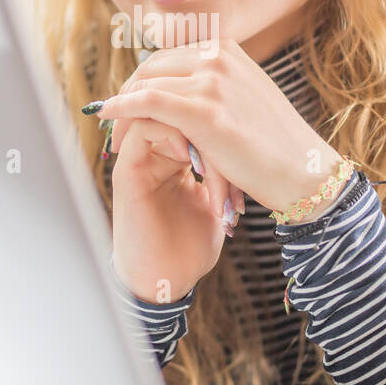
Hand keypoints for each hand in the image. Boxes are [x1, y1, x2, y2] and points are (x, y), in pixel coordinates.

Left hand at [98, 36, 343, 218]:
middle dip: (126, 93)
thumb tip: (181, 86)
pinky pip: (147, 101)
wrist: (303, 171)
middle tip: (112, 123)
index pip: (167, 57)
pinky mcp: (205, 110)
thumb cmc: (274, 144)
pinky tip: (106, 118)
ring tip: (112, 137)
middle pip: (150, 67)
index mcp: (226, 49)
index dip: (141, 82)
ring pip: (145, 84)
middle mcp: (218, 56)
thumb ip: (216, 84)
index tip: (126, 105)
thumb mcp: (245, 96)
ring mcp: (212, 80)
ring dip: (121, 109)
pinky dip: (121, 107)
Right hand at [109, 114, 226, 303]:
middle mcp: (153, 151)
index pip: (192, 110)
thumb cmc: (193, 246)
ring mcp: (139, 158)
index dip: (220, 122)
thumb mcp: (218, 199)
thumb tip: (257, 149)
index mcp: (174, 153)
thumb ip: (225, 170)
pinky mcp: (128, 170)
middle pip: (178, 105)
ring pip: (163, 111)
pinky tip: (192, 161)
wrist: (169, 279)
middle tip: (232, 156)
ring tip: (211, 165)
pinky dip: (172, 135)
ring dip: (196, 133)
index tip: (242, 151)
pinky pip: (144, 128)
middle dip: (210, 126)